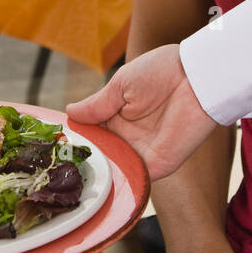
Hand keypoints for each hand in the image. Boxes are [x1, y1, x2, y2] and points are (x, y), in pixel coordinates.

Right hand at [65, 44, 218, 179]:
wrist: (197, 76)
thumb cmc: (161, 71)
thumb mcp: (120, 85)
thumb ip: (96, 105)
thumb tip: (68, 114)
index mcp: (117, 117)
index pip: (91, 134)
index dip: (75, 141)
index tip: (54, 147)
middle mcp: (127, 138)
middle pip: (99, 155)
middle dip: (82, 162)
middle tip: (58, 166)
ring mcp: (142, 153)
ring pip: (112, 170)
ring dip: (96, 173)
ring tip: (73, 176)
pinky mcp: (158, 165)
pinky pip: (133, 178)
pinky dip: (117, 181)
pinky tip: (98, 180)